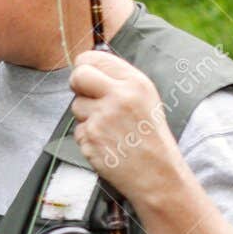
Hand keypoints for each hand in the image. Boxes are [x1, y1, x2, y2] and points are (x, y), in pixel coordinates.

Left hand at [67, 50, 183, 206]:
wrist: (157, 174)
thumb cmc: (150, 136)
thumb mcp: (145, 98)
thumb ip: (118, 80)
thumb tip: (87, 66)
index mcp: (134, 82)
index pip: (93, 59)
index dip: (85, 67)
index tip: (86, 75)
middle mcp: (118, 96)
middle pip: (78, 76)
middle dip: (77, 85)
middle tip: (87, 96)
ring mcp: (102, 118)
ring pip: (76, 105)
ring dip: (86, 116)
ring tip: (109, 128)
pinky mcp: (90, 138)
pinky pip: (77, 130)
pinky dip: (87, 137)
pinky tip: (106, 144)